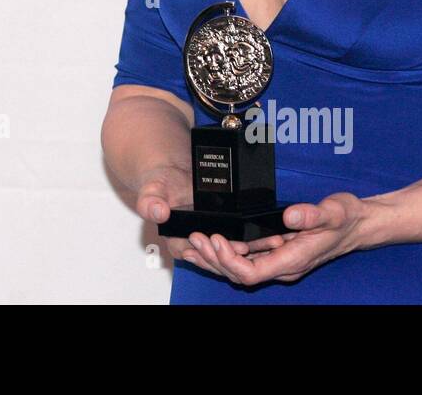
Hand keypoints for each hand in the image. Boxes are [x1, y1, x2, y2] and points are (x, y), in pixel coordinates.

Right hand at [134, 168, 262, 264]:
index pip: (196, 254)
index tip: (230, 243)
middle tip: (258, 244)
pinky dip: (255, 234)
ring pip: (234, 248)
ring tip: (271, 239)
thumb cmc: (160, 181)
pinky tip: (270, 229)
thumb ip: (150, 202)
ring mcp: (212, 236)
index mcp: (176, 240)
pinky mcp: (225, 228)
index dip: (214, 252)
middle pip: (220, 255)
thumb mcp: (151, 189)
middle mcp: (196, 242)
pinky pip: (242, 235)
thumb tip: (157, 212)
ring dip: (253, 245)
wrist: (171, 167)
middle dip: (240, 251)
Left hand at [178, 193, 370, 284]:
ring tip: (191, 243)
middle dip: (213, 258)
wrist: (357, 224)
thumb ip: (313, 215)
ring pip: (237, 268)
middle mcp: (282, 265)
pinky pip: (243, 257)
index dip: (229, 260)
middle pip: (238, 274)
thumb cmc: (346, 220)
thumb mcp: (334, 212)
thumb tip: (291, 215)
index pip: (252, 273)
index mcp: (293, 260)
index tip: (216, 239)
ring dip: (213, 257)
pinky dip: (223, 251)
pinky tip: (207, 243)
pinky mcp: (273, 250)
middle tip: (195, 238)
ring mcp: (276, 259)